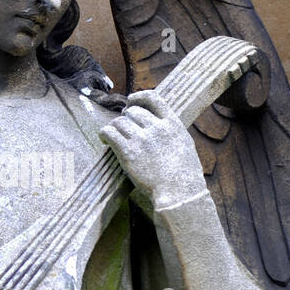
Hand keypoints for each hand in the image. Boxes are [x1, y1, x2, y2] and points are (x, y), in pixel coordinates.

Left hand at [100, 90, 208, 210]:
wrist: (178, 192)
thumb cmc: (184, 174)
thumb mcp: (185, 145)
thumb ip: (171, 131)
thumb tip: (161, 125)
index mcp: (172, 124)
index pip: (153, 98)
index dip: (139, 97)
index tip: (131, 101)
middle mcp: (156, 128)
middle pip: (133, 111)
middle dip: (126, 117)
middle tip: (123, 126)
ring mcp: (142, 139)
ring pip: (119, 122)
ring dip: (115, 127)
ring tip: (113, 135)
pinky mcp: (128, 152)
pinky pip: (109, 133)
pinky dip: (104, 133)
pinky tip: (104, 139)